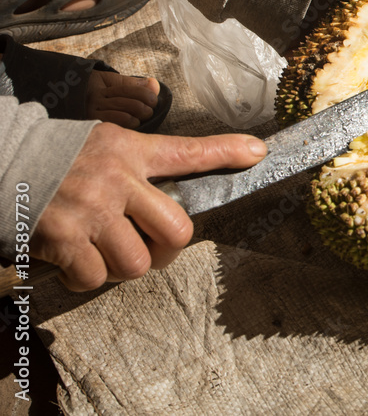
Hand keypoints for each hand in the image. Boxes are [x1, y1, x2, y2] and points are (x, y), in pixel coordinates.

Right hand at [32, 123, 267, 290]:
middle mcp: (116, 179)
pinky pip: (95, 278)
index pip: (189, 152)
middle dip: (167, 249)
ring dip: (122, 267)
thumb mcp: (103, 144)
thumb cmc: (54, 158)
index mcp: (130, 151)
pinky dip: (84, 278)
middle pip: (176, 231)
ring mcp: (92, 210)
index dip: (227, 152)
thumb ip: (139, 164)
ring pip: (137, 263)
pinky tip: (71, 260)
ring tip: (102, 251)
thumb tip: (171, 190)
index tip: (258, 153)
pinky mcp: (64, 239)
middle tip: (149, 246)